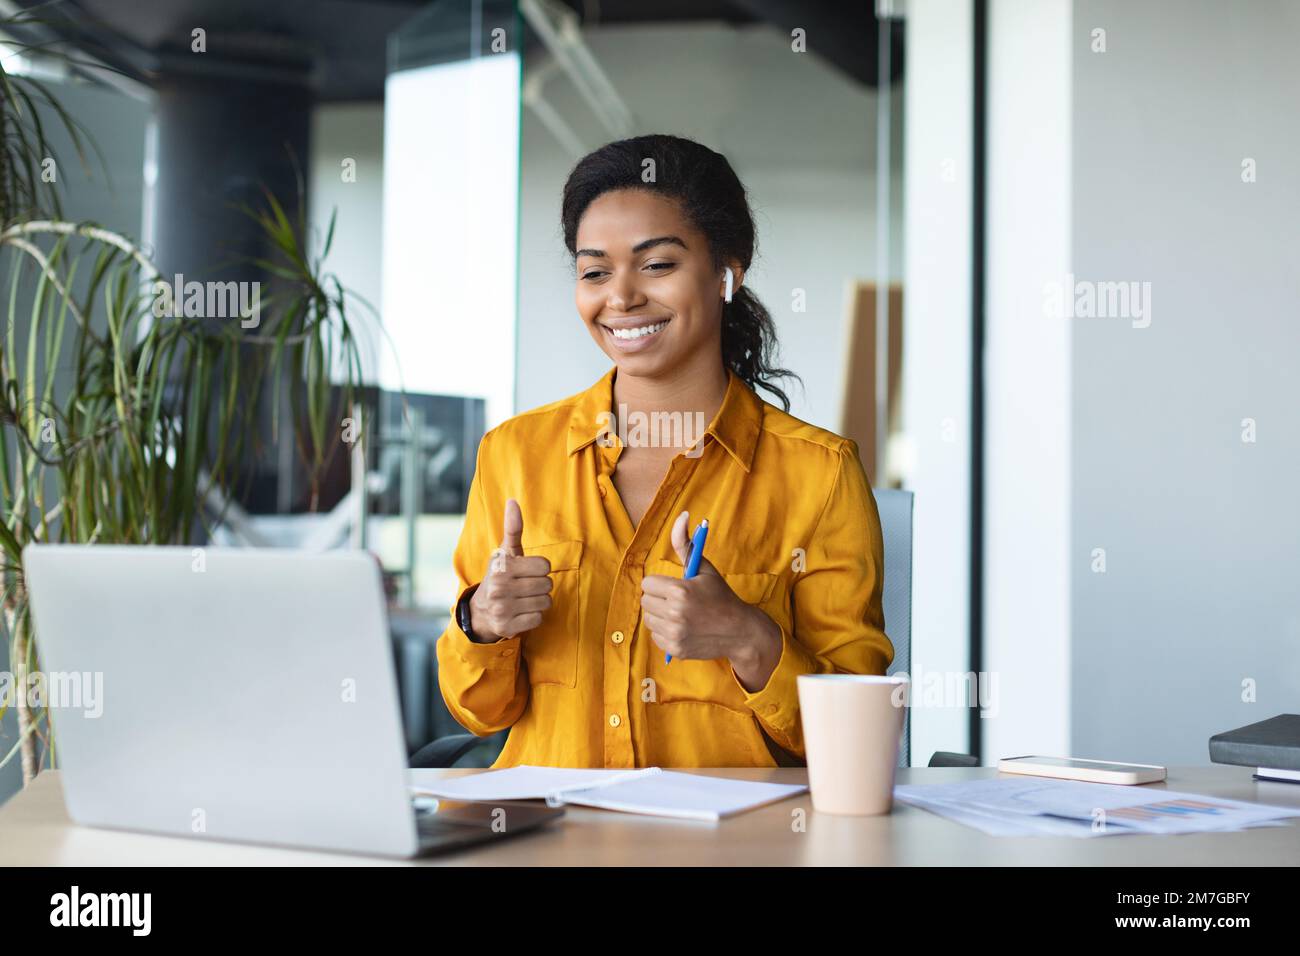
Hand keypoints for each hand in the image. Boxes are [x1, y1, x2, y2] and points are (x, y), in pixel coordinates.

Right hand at [467, 498, 553, 642]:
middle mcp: (500, 588)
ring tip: (523, 598)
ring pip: (545, 602)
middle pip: (547, 585)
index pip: (545, 566)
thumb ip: (513, 528)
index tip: (527, 571)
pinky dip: (533, 616)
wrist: (481, 611)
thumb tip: (513, 501)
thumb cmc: (501, 576)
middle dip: (540, 585)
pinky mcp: (506, 627)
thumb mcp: (505, 553)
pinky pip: (538, 619)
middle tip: (525, 586)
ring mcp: (502, 609)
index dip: (540, 568)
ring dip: (539, 601)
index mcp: (502, 567)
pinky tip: (521, 612)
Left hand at [640, 510, 781, 688]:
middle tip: (677, 600)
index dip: (660, 584)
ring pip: (649, 619)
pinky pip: (655, 636)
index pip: (647, 584)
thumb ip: (686, 543)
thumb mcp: (704, 567)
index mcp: (680, 591)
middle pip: (646, 601)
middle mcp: (675, 613)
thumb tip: (682, 515)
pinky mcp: (674, 649)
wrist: (739, 630)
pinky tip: (682, 628)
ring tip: (680, 614)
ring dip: (660, 615)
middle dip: (659, 599)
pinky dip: (665, 632)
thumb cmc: (720, 596)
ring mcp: (674, 634)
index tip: (674, 586)